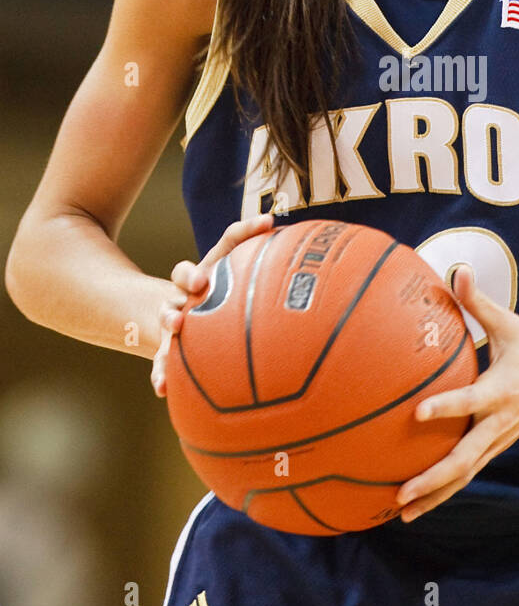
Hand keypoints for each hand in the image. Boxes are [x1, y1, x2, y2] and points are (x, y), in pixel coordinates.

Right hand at [151, 212, 274, 396]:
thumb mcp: (235, 278)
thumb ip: (252, 251)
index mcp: (203, 276)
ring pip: (168, 314)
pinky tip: (162, 388)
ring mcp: (174, 319)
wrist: (186, 328)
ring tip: (175, 324)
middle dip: (188, 278)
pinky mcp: (167, 349)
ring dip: (170, 316)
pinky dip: (160, 374)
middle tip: (200, 283)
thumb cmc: (222, 299)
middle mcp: (186, 293)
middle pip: (181, 278)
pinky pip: (161, 362)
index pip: (210, 254)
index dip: (218, 251)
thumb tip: (271, 217)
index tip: (216, 266)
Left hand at [396, 263, 518, 521]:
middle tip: (400, 492)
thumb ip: (478, 301)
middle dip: (432, 478)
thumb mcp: (509, 323)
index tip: (418, 412)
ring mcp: (498, 440)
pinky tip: (417, 505)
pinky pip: (468, 474)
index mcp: (501, 390)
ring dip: (434, 496)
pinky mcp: (496, 447)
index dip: (446, 407)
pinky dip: (443, 491)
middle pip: (464, 459)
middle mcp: (498, 422)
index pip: (470, 401)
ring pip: (465, 475)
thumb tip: (456, 269)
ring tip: (400, 513)